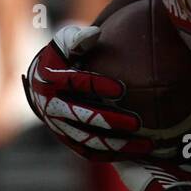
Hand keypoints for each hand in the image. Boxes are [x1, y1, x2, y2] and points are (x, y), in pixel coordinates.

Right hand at [21, 25, 153, 160]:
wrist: (44, 82)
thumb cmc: (63, 56)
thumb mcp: (65, 42)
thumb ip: (76, 38)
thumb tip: (94, 34)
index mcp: (50, 79)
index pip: (74, 83)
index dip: (96, 85)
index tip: (121, 89)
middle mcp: (52, 106)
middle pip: (83, 117)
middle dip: (110, 121)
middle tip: (138, 123)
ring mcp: (60, 127)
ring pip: (89, 140)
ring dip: (117, 145)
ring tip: (147, 145)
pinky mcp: (69, 140)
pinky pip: (90, 152)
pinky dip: (112, 155)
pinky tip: (137, 153)